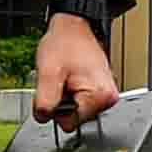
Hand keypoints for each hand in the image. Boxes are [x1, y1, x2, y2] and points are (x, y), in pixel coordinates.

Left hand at [32, 11, 120, 129]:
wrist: (73, 28)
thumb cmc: (65, 44)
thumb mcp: (48, 73)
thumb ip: (44, 100)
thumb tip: (43, 118)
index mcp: (100, 96)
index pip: (70, 123)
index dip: (56, 108)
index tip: (56, 89)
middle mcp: (108, 98)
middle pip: (74, 119)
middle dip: (62, 102)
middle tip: (61, 81)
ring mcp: (106, 95)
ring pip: (76, 111)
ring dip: (66, 97)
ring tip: (66, 77)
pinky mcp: (100, 92)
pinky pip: (79, 103)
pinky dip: (71, 93)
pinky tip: (70, 78)